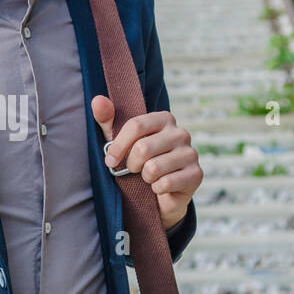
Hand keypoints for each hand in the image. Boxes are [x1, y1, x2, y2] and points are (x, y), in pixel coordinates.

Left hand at [92, 97, 202, 230]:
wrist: (161, 193)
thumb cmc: (139, 162)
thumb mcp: (120, 141)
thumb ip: (107, 119)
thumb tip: (97, 100)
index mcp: (164, 119)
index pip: (136, 125)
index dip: (118, 146)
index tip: (110, 161)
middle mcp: (181, 133)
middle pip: (143, 148)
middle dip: (132, 164)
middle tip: (134, 170)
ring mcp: (191, 153)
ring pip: (153, 168)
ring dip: (145, 178)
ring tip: (149, 177)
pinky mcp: (196, 174)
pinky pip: (165, 183)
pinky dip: (157, 189)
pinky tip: (160, 187)